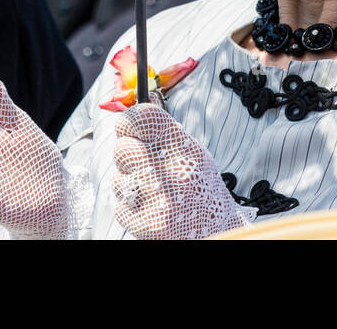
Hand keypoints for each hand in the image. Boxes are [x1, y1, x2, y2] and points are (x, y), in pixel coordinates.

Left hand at [110, 104, 247, 238]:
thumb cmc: (201, 188)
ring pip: (119, 179)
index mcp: (186, 149)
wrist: (217, 229)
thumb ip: (165, 133)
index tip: (129, 126)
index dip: (130, 121)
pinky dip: (130, 208)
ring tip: (150, 190)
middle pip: (122, 149)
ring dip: (129, 185)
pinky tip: (149, 208)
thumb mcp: (192, 153)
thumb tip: (138, 107)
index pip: (144, 119)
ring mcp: (160, 200)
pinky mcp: (148, 224)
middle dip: (127, 155)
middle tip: (141, 163)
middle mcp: (174, 172)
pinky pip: (120, 206)